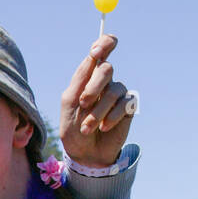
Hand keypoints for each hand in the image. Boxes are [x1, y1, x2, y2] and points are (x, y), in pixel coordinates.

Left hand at [59, 34, 134, 168]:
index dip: (104, 44)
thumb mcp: (69, 104)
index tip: (97, 52)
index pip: (101, 50)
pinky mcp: (128, 108)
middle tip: (83, 103)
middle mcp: (104, 82)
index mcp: (88, 76)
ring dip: (98, 111)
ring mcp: (117, 94)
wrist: (84, 154)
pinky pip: (124, 104)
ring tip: (88, 127)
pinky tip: (104, 127)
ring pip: (114, 90)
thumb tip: (93, 58)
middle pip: (106, 69)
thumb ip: (79, 80)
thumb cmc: (73, 129)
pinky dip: (112, 117)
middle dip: (93, 87)